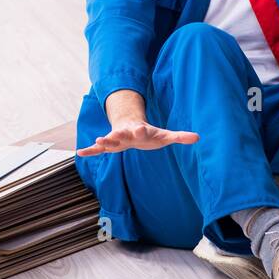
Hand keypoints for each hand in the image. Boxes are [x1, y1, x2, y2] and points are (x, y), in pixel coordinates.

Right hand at [76, 120, 199, 156]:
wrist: (131, 126)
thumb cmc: (149, 134)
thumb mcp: (164, 136)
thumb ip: (179, 136)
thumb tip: (198, 137)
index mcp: (140, 130)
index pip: (141, 130)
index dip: (141, 130)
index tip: (140, 129)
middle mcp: (126, 133)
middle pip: (122, 134)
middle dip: (117, 135)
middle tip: (112, 135)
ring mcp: (116, 138)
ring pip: (109, 140)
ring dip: (103, 142)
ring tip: (97, 142)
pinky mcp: (109, 145)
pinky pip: (98, 148)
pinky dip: (90, 150)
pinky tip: (80, 153)